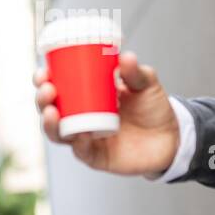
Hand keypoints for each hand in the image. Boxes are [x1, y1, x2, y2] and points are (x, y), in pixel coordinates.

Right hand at [34, 51, 179, 175]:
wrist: (172, 136)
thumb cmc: (152, 107)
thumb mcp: (145, 83)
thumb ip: (135, 72)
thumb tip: (125, 57)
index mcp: (86, 95)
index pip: (57, 86)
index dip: (44, 80)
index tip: (43, 72)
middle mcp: (80, 117)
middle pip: (51, 110)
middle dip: (42, 100)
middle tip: (48, 89)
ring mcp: (86, 138)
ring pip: (59, 134)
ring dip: (50, 124)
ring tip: (52, 111)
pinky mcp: (97, 157)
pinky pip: (81, 152)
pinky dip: (77, 144)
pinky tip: (78, 135)